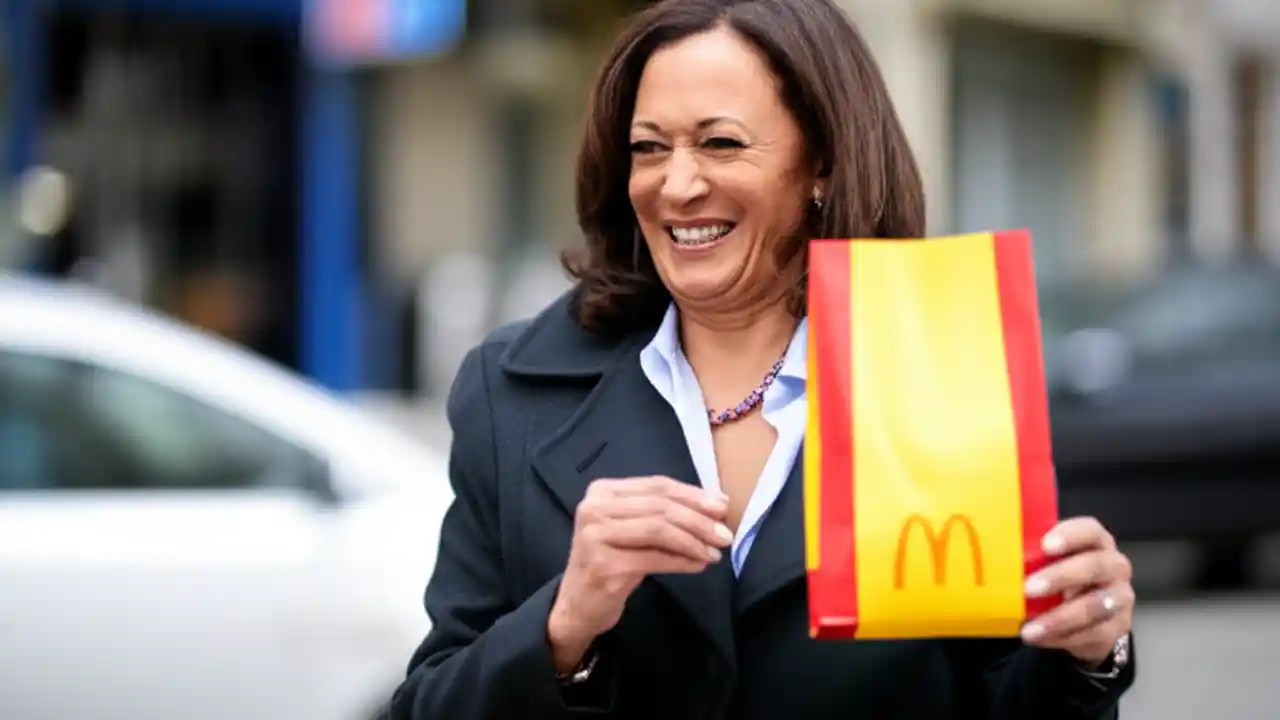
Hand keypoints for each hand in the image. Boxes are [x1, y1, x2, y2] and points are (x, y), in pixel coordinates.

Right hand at [547, 476, 732, 672]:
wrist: (578, 604)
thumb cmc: (612, 560)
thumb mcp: (633, 529)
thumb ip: (663, 512)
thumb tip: (717, 504)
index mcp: (602, 491)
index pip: (657, 485)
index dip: (693, 495)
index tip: (723, 506)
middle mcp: (594, 508)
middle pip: (659, 507)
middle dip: (698, 520)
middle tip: (725, 535)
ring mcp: (596, 537)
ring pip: (658, 530)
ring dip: (693, 541)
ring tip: (714, 552)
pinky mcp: (604, 566)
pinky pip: (654, 559)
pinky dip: (681, 561)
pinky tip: (698, 565)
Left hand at [1020, 517, 1134, 667]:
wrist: (1087, 615)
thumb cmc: (1061, 575)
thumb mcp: (1049, 562)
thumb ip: (1033, 554)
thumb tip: (993, 549)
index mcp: (1097, 542)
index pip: (1090, 530)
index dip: (1071, 535)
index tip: (1045, 545)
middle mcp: (1115, 566)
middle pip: (1095, 566)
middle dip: (1061, 577)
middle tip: (1029, 589)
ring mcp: (1120, 598)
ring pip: (1095, 606)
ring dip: (1058, 618)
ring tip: (1029, 629)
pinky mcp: (1117, 627)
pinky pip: (1092, 633)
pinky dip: (1062, 637)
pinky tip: (1038, 638)